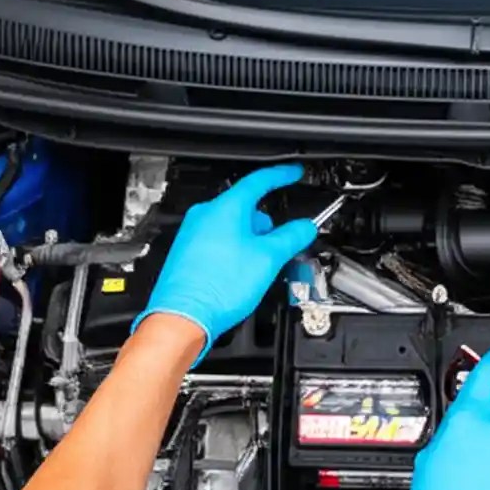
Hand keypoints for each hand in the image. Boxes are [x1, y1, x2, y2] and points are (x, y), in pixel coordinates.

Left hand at [134, 164, 314, 364]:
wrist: (184, 316)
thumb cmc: (216, 287)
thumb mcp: (268, 259)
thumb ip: (291, 237)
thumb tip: (305, 227)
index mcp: (225, 208)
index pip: (259, 181)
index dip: (282, 175)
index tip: (293, 173)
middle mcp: (206, 216)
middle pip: (248, 209)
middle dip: (269, 226)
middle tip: (284, 242)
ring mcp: (195, 233)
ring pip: (235, 228)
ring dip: (254, 242)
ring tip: (263, 267)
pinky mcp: (190, 252)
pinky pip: (221, 242)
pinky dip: (238, 252)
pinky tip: (243, 274)